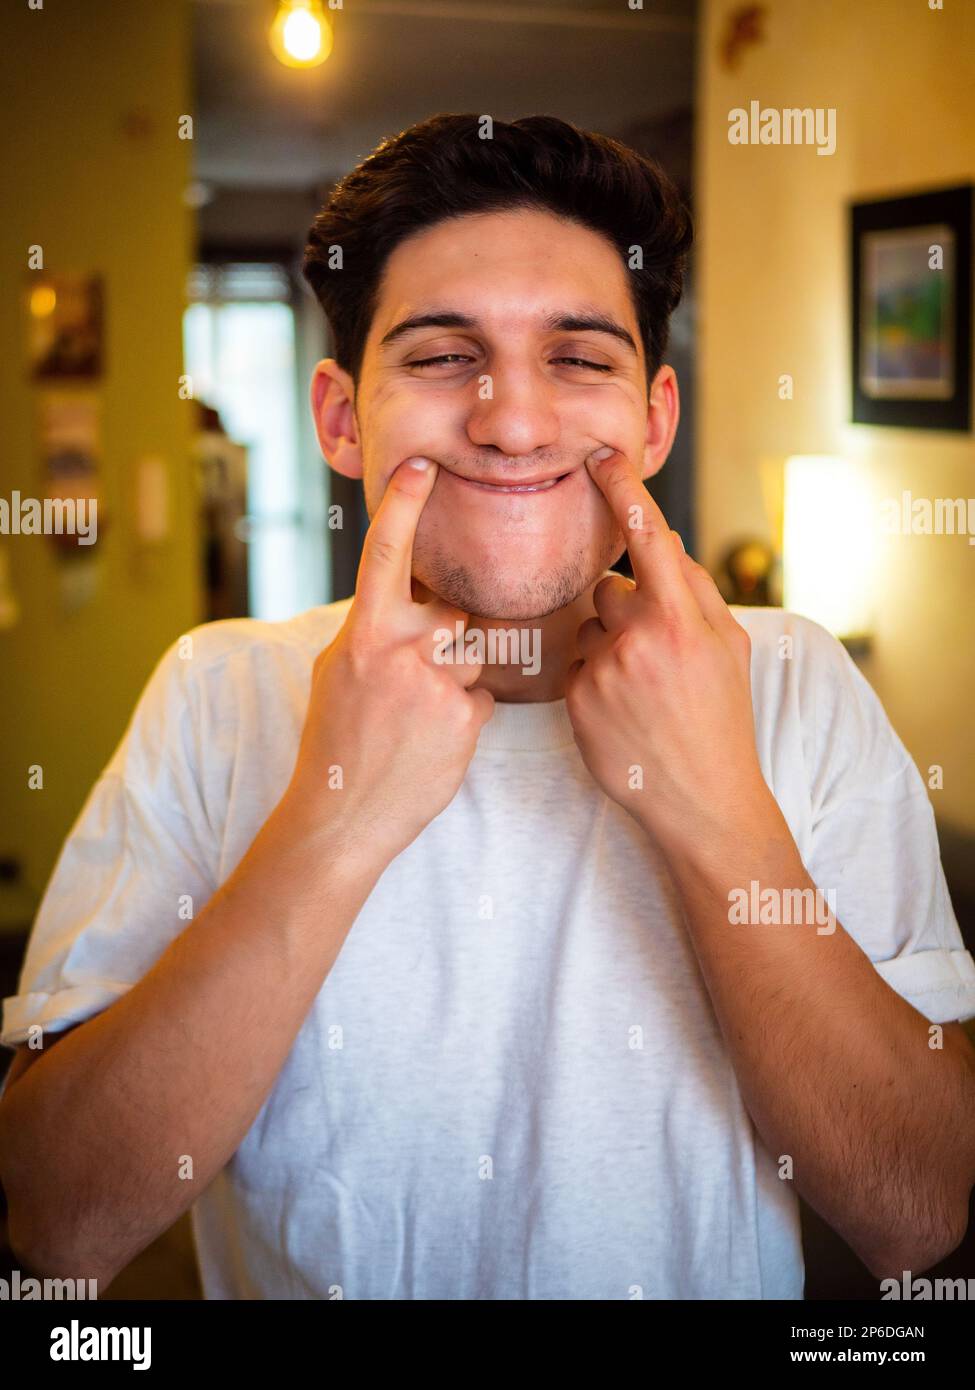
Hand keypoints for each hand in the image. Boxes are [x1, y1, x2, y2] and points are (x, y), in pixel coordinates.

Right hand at [283, 457, 494, 868]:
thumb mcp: (339, 671)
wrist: (344, 814)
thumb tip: (403, 599)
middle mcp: (403, 648)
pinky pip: (483, 696)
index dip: (404, 504)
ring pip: (473, 656)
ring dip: (456, 682)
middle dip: (445, 641)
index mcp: (365, 631)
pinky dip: (464, 716)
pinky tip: (433, 742)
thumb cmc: (337, 741)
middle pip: (453, 613)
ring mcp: (438, 681)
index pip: (387, 552)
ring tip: (416, 723)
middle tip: (407, 691)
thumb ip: (374, 628)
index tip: (421, 464)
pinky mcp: (467, 716)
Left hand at [565, 447, 776, 860]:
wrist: (702, 797)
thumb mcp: (730, 647)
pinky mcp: (575, 699)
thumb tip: (665, 542)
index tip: (600, 458)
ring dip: (607, 648)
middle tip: (657, 660)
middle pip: (610, 589)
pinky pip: (574, 664)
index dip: (624, 491)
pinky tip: (621, 711)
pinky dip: (591, 680)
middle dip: (627, 612)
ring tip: (641, 693)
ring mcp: (603, 670)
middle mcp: (640, 638)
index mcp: (683, 619)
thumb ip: (696, 590)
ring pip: (588, 627)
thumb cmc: (721, 716)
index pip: (649, 536)